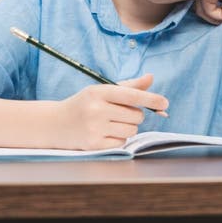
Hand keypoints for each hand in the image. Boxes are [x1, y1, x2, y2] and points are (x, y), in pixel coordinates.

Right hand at [52, 74, 168, 150]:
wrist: (56, 123)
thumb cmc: (84, 104)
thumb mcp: (102, 91)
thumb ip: (128, 86)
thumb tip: (151, 78)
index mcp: (99, 92)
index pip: (131, 95)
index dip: (150, 98)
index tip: (165, 103)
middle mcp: (96, 109)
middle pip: (136, 115)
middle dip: (135, 114)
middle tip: (120, 113)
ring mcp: (94, 128)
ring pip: (132, 130)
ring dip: (128, 127)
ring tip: (111, 122)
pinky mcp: (94, 145)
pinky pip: (122, 142)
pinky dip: (119, 138)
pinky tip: (105, 133)